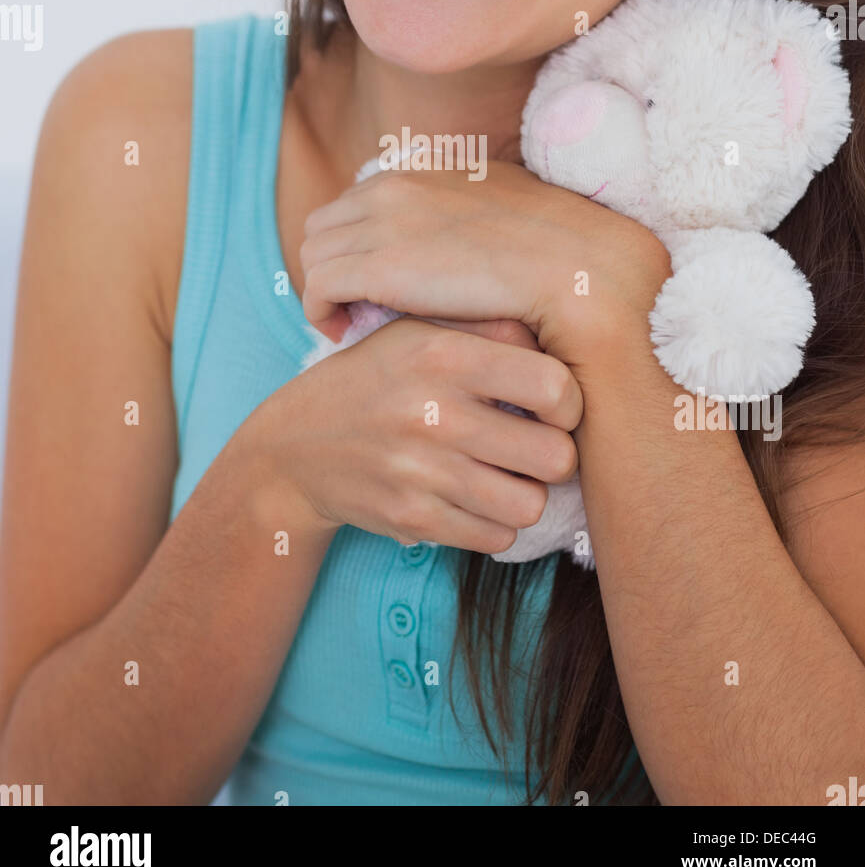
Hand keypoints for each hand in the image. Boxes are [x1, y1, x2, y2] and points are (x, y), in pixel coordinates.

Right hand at [263, 316, 581, 553]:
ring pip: (530, 505)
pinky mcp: (410, 517)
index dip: (570, 403)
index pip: (554, 387)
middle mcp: (433, 411)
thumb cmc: (377, 378)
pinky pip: (495, 538)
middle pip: (555, 457)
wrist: (294, 445)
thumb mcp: (419, 331)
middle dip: (555, 456)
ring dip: (526, 493)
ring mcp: (421, 470)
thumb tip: (566, 340)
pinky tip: (476, 498)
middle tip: (537, 447)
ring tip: (508, 474)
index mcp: (442, 353)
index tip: (554, 407)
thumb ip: (490, 329)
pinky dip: (495, 523)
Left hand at [299, 161, 671, 373]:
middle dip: (333, 263)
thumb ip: (469, 211)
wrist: (579, 271)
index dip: (357, 241)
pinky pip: (315, 286)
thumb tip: (460, 234)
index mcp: (424, 170)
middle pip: (325, 224)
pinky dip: (320, 310)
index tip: (371, 279)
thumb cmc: (557, 252)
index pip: (357, 200)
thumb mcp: (507, 210)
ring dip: (325, 288)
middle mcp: (394, 186)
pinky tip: (343, 331)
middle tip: (352, 304)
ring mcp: (381, 222)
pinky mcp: (377, 265)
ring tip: (349, 320)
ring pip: (313, 253)